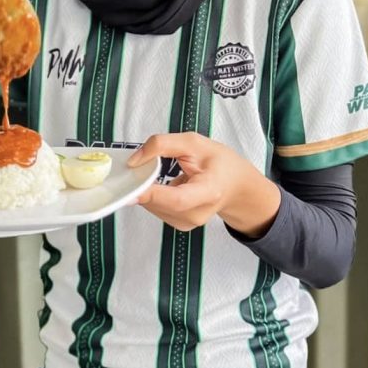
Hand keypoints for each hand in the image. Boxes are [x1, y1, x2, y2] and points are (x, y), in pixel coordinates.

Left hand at [127, 132, 280, 234]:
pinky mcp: (180, 224)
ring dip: (148, 189)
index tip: (132, 186)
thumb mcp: (194, 142)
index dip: (152, 194)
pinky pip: (155, 209)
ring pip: (153, 207)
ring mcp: (189, 222)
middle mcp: (199, 213)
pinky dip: (152, 196)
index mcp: (210, 191)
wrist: (234, 184)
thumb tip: (135, 160)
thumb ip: (162, 145)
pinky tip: (163, 185)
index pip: (177, 199)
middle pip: (160, 204)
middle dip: (143, 184)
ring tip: (159, 173)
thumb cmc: (220, 164)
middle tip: (141, 165)